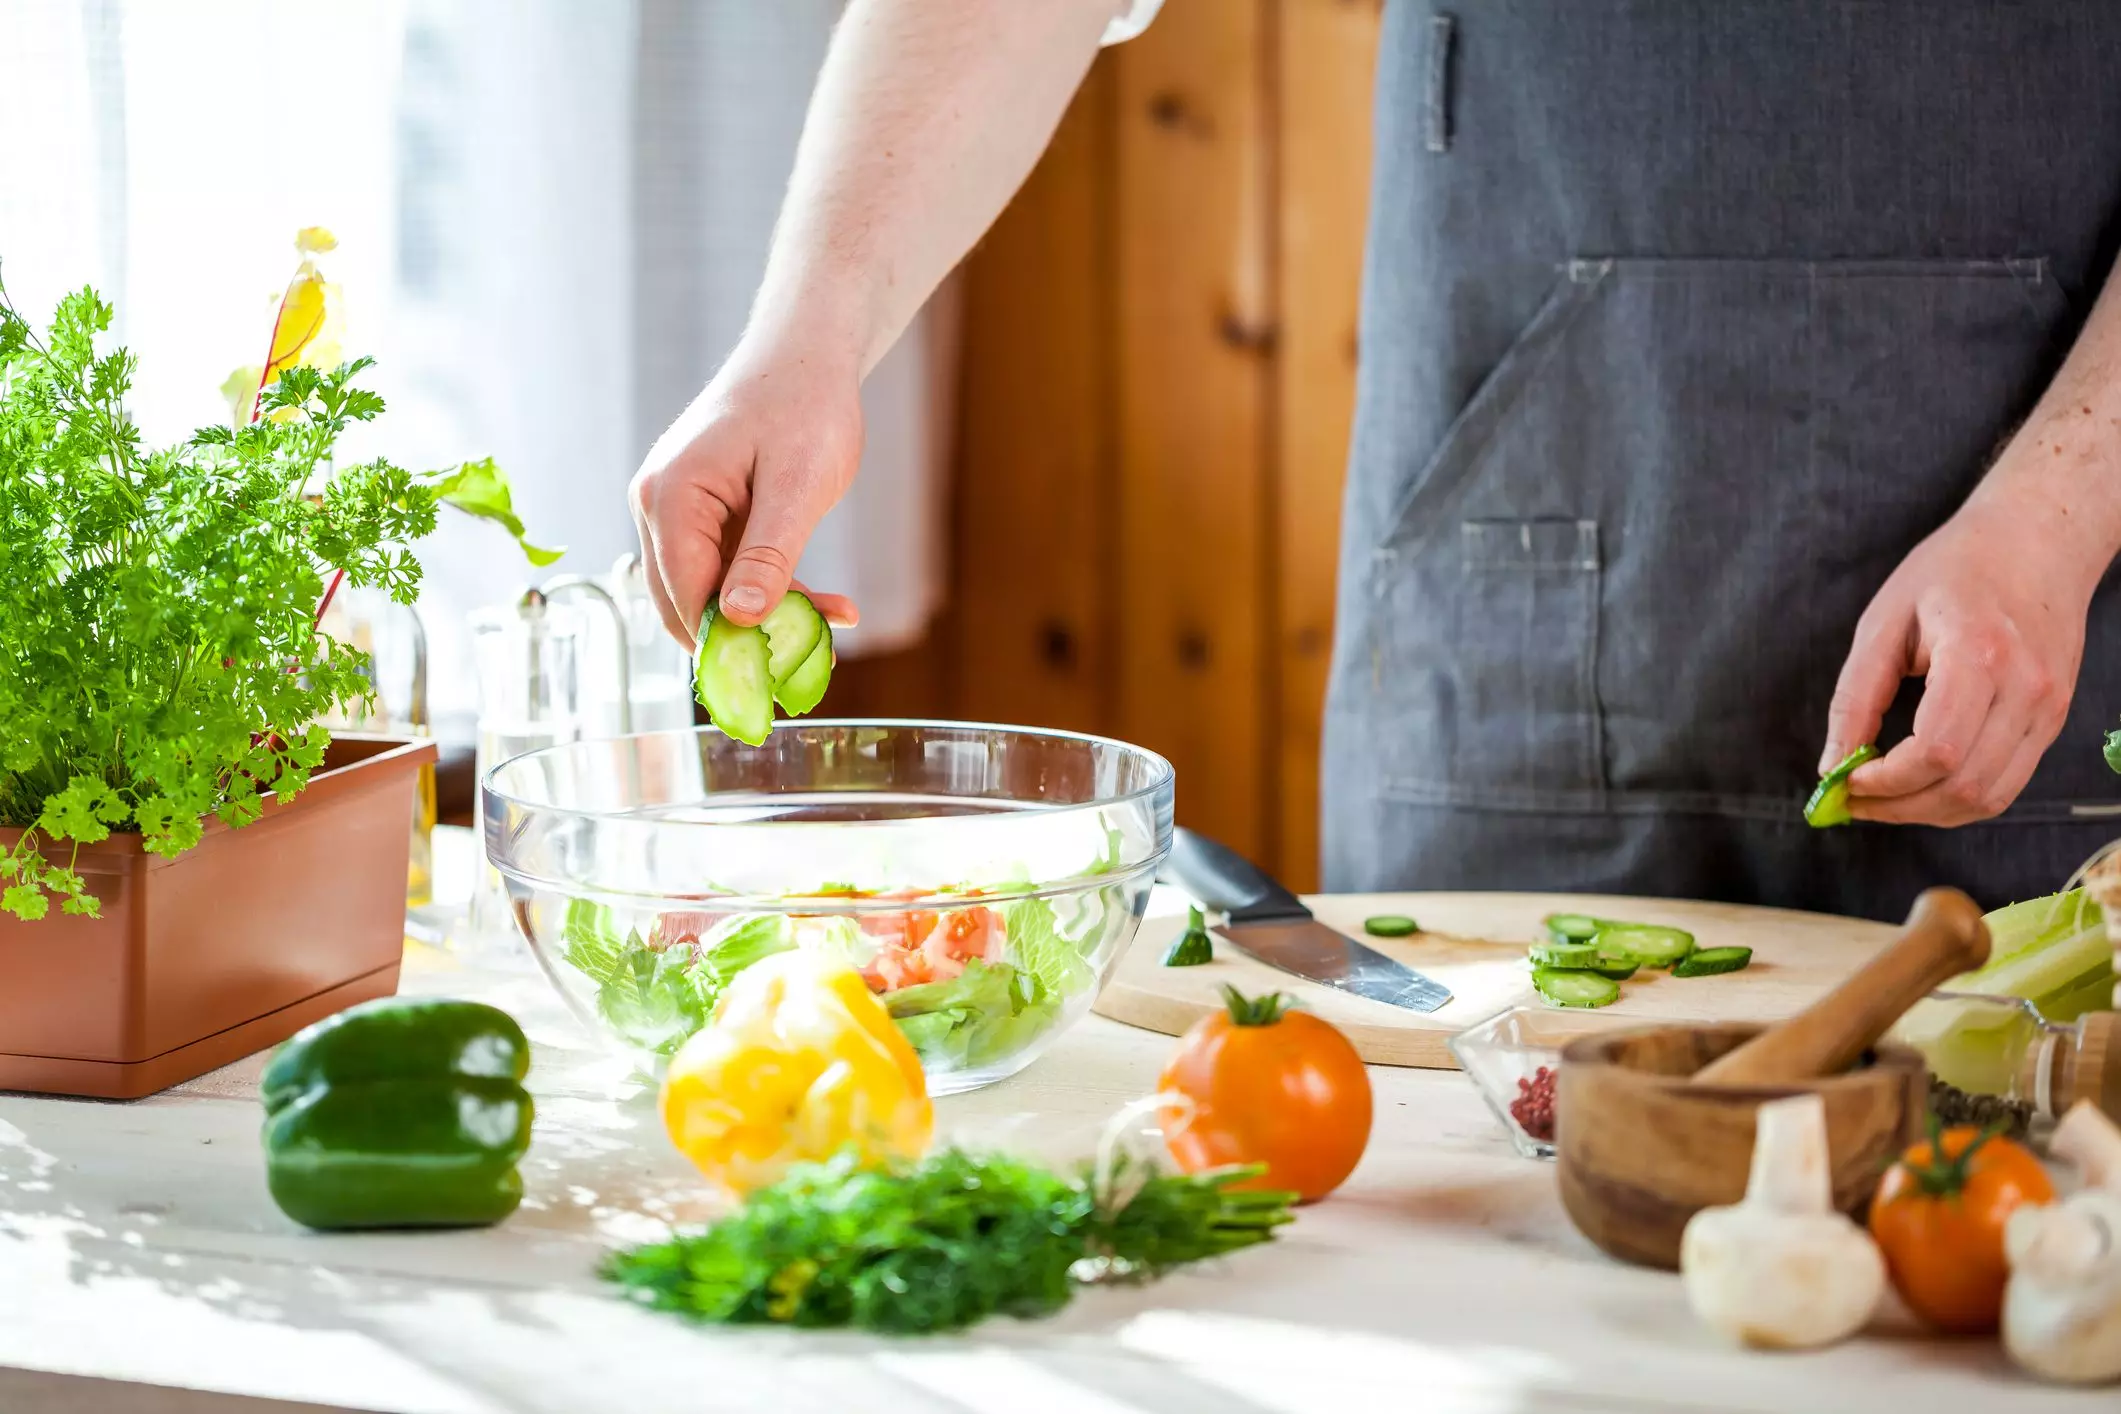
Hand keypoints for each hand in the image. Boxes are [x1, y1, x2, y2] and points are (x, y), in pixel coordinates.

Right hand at [629, 344, 863, 648]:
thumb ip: (767, 556)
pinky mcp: (703, 514)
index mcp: (670, 497)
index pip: (685, 595)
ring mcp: (677, 510)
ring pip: (711, 591)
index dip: (727, 643)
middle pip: (686, 603)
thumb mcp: (797, 486)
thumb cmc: (805, 406)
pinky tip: (826, 603)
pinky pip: (729, 569)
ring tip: (836, 619)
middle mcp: (658, 505)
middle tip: (810, 662)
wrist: (807, 355)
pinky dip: (771, 589)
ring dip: (768, 615)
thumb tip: (738, 619)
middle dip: (746, 638)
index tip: (776, 678)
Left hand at [1821, 499, 2096, 824]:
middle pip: (1964, 787)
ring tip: (1881, 798)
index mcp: (1980, 656)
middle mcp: (2026, 690)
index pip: (1938, 752)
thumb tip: (1833, 763)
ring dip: (1927, 811)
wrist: (2036, 540)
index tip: (1845, 780)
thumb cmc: (1955, 569)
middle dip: (1898, 806)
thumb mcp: (1885, 621)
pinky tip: (1920, 785)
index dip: (1886, 781)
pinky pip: (2007, 784)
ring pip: (1989, 798)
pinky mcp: (2053, 719)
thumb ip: (1857, 697)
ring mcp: (2047, 709)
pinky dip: (1958, 798)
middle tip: (1853, 799)